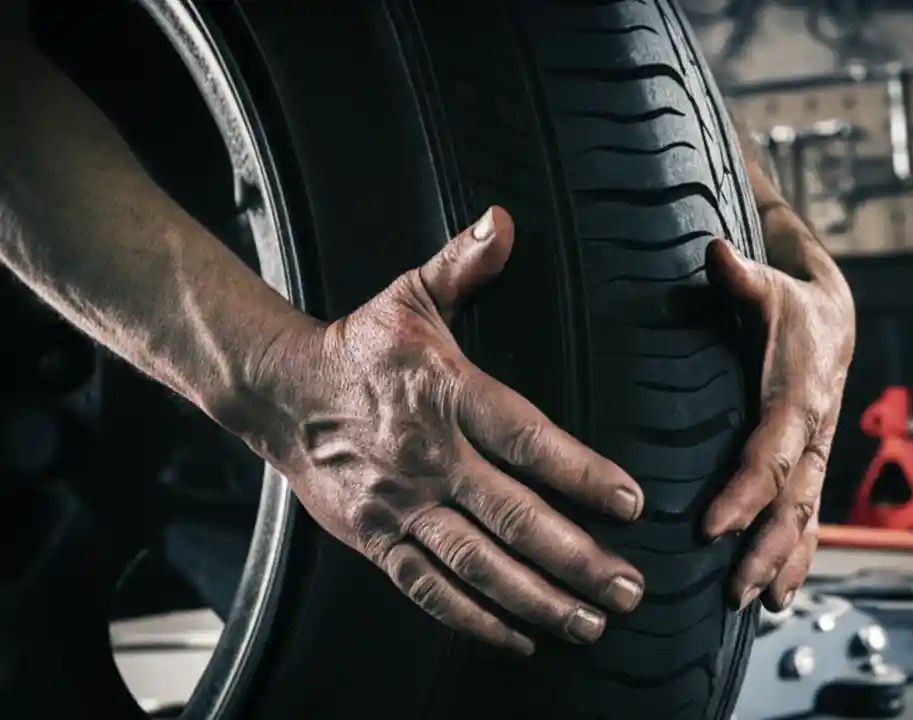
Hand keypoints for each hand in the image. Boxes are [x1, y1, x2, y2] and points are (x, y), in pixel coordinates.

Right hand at [236, 207, 645, 654]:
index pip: (526, 439)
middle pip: (513, 517)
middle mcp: (427, 457)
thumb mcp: (412, 293)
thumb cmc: (361, 344)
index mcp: (446, 394)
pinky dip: (476, 620)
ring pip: (477, 566)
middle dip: (578, 559)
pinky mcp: (375, 540)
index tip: (631, 503)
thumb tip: (503, 219)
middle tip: (630, 590)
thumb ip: (465, 263)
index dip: (581, 473)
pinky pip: (429, 589)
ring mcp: (399, 506)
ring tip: (591, 624)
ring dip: (539, 600)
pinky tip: (521, 638)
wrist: (279, 391)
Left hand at [703, 236, 854, 611]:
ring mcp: (816, 457)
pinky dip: (798, 558)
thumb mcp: (768, 287)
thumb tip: (716, 251)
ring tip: (757, 605)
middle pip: (792, 502)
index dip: (744, 493)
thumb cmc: (791, 306)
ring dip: (783, 564)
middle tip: (733, 590)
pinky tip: (778, 595)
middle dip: (765, 549)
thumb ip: (741, 278)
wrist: (833, 318)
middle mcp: (814, 436)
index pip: (770, 455)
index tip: (710, 528)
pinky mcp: (810, 468)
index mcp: (801, 398)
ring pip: (805, 519)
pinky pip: (809, 519)